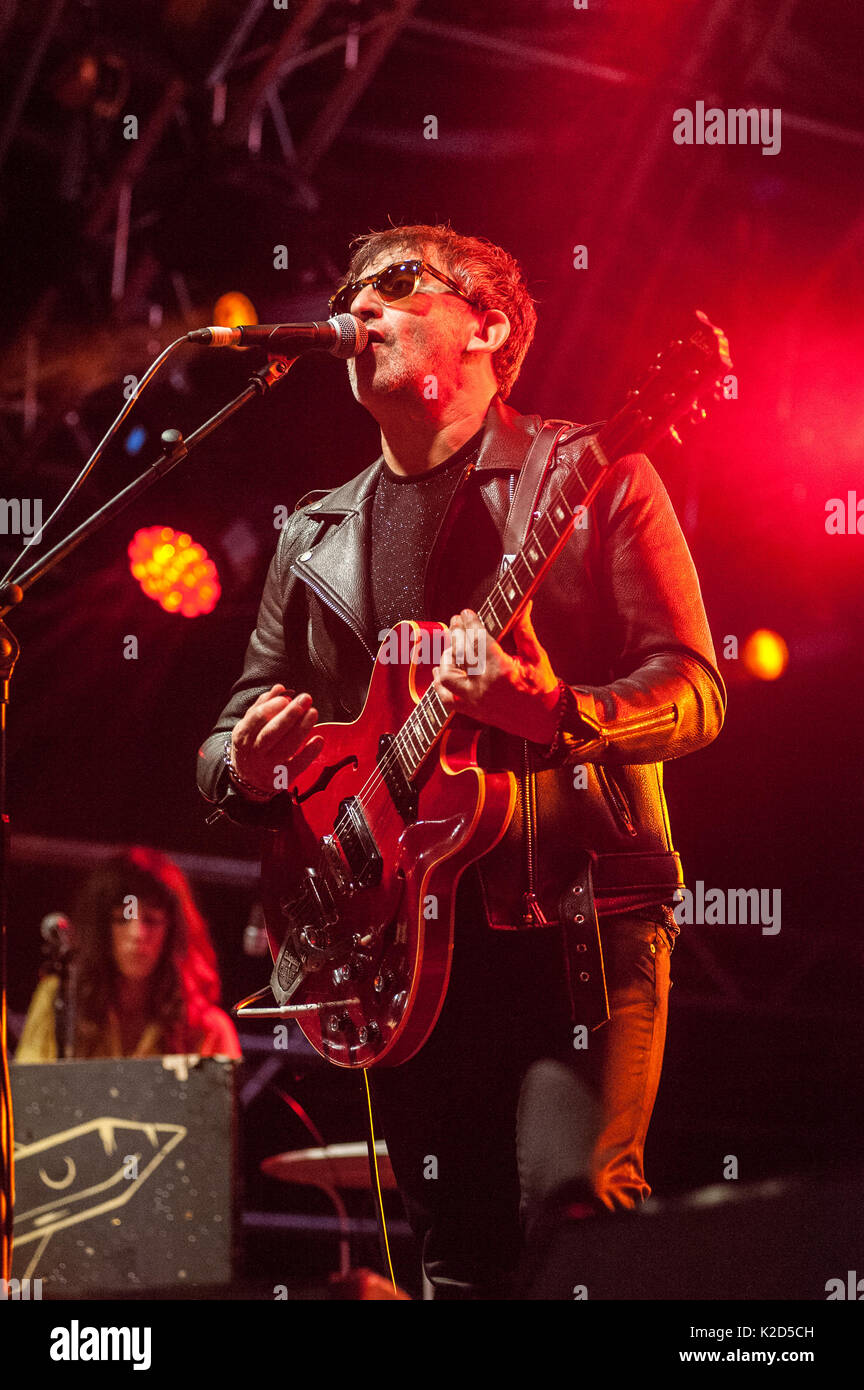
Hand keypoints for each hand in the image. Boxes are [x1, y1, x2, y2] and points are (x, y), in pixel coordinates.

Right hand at [231, 685, 322, 795]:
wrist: (246, 780)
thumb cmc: (251, 745)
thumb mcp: (249, 726)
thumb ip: (262, 706)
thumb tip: (280, 688)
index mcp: (243, 735)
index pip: (256, 719)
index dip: (272, 707)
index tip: (287, 698)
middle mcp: (254, 752)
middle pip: (272, 733)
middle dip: (290, 715)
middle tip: (306, 698)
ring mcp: (268, 766)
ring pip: (286, 748)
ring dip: (302, 729)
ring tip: (313, 712)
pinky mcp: (283, 778)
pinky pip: (298, 765)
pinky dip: (309, 753)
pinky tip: (319, 739)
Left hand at [432, 602, 560, 742]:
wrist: (544, 720)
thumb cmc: (542, 688)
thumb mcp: (536, 656)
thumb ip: (524, 630)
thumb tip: (523, 606)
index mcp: (502, 669)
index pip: (477, 639)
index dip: (470, 623)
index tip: (466, 613)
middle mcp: (484, 686)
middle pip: (459, 653)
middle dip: (456, 633)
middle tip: (456, 622)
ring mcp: (475, 700)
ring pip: (446, 676)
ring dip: (447, 659)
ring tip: (453, 648)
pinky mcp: (472, 711)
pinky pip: (446, 699)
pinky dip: (440, 684)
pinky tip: (441, 671)